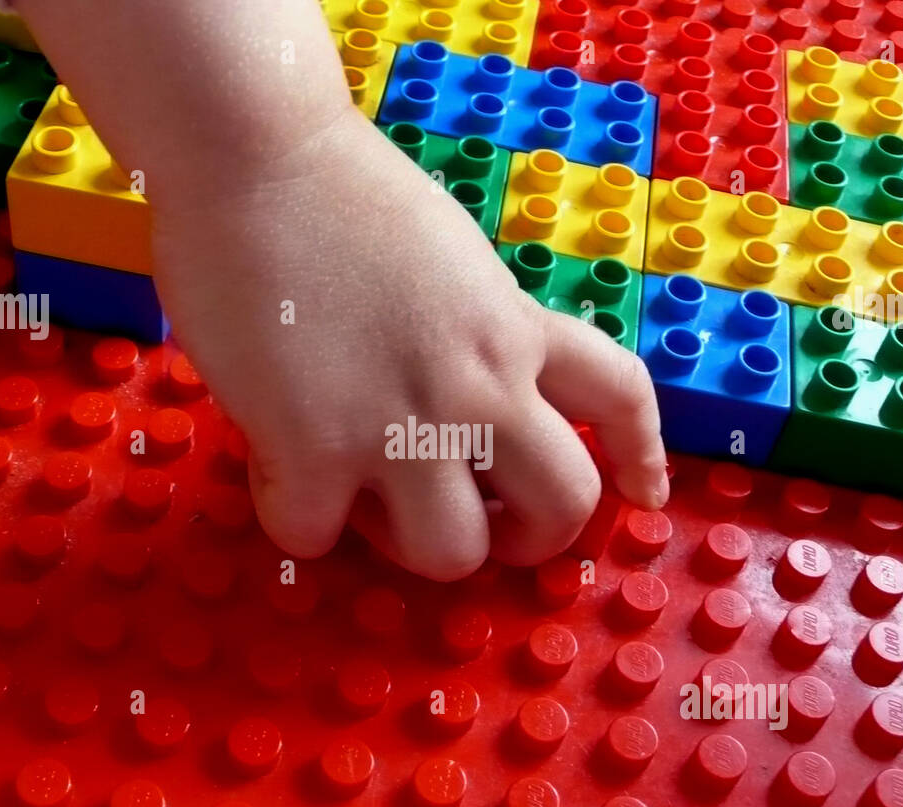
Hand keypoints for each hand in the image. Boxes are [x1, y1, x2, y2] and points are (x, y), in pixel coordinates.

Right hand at [152, 106, 668, 579]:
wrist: (258, 157)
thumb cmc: (336, 192)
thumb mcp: (452, 263)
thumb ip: (471, 337)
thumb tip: (442, 402)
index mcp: (515, 331)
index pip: (620, 397)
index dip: (641, 456)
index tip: (644, 494)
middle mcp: (483, 386)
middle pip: (562, 507)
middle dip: (525, 540)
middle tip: (475, 522)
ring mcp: (406, 425)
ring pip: (452, 554)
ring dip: (407, 542)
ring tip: (363, 496)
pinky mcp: (319, 449)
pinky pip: (316, 537)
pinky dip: (295, 514)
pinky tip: (276, 465)